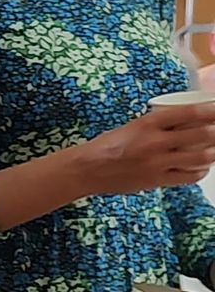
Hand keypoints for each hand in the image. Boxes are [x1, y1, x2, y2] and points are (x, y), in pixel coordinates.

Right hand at [82, 102, 214, 195]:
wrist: (88, 169)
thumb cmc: (109, 145)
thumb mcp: (134, 126)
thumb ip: (159, 125)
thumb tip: (188, 122)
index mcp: (149, 123)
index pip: (189, 113)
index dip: (210, 111)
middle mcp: (156, 142)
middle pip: (200, 136)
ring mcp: (158, 163)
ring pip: (199, 157)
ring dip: (214, 152)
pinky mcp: (157, 180)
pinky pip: (188, 177)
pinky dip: (200, 171)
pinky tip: (203, 166)